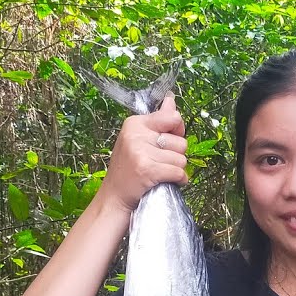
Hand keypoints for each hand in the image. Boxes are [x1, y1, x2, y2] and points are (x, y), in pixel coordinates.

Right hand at [97, 93, 189, 212]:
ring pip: (182, 159)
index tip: (168, 141)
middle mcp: (136, 135)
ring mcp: (141, 152)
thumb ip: (158, 120)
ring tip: (159, 173)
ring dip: (176, 169)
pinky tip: (166, 182)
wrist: (114, 196)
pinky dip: (179, 180)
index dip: (178, 131)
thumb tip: (171, 99)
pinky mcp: (147, 170)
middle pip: (181, 142)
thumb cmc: (129, 168)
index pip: (172, 117)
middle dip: (175, 155)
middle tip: (158, 162)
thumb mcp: (138, 139)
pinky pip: (179, 172)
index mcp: (135, 123)